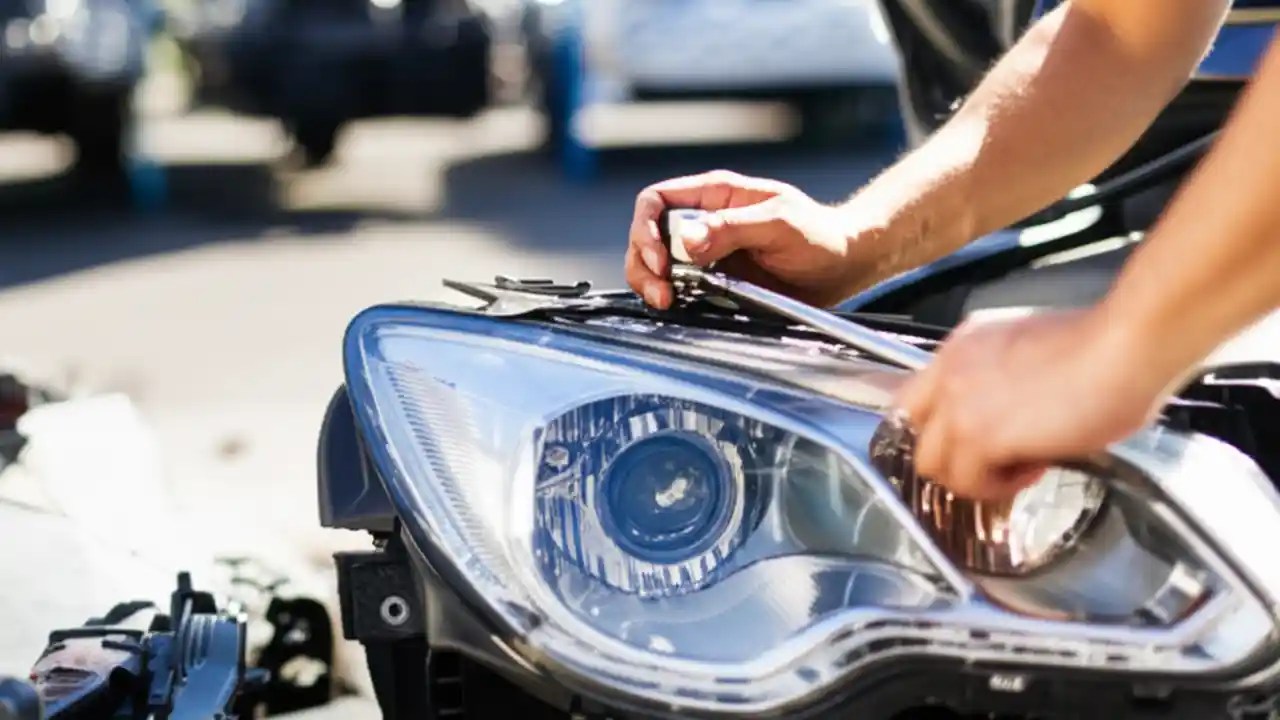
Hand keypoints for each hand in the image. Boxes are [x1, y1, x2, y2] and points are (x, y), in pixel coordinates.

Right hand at [625, 170, 879, 308]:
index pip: (656, 200)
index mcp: (715, 196)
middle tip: (662, 292)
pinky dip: (669, 298)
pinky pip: (676, 287)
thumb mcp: (780, 223)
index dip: (647, 228)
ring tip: (666, 302)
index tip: (663, 260)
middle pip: (646, 236)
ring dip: (650, 284)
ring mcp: (705, 253)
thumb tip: (687, 239)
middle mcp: (703, 222)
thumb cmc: (819, 235)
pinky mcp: (712, 281)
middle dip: (644, 264)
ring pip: (654, 265)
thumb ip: (732, 228)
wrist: (843, 266)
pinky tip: (679, 308)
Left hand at [893, 307, 1166, 500]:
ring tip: (1021, 465)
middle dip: (950, 457)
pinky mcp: (979, 435)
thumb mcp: (1032, 352)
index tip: (968, 444)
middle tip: (992, 462)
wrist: (1124, 345)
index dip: (938, 429)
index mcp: (962, 345)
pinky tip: (1037, 466)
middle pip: (914, 434)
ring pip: (932, 465)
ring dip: (974, 475)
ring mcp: (959, 404)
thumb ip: (1003, 380)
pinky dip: (999, 486)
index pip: (915, 398)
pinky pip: (967, 482)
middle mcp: (950, 371)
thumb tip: (1010, 415)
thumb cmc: (1104, 345)